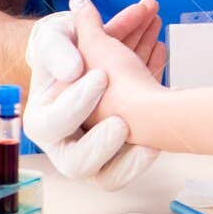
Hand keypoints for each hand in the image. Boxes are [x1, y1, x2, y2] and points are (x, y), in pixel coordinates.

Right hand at [22, 0, 162, 188]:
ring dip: (133, 160)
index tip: (102, 77)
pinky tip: (171, 117)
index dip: (77, 103)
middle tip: (121, 125)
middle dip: (100, 147)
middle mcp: (66, 143)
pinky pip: (138, 160)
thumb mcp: (54, 39)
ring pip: (112, 174)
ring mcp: (97, 151)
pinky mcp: (125, 150)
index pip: (53, 123)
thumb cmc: (65, 50)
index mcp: (42, 120)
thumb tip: (72, 70)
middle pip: (78, 165)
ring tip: (152, 145)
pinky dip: (154, 145)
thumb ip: (57, 50)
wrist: (91, 56)